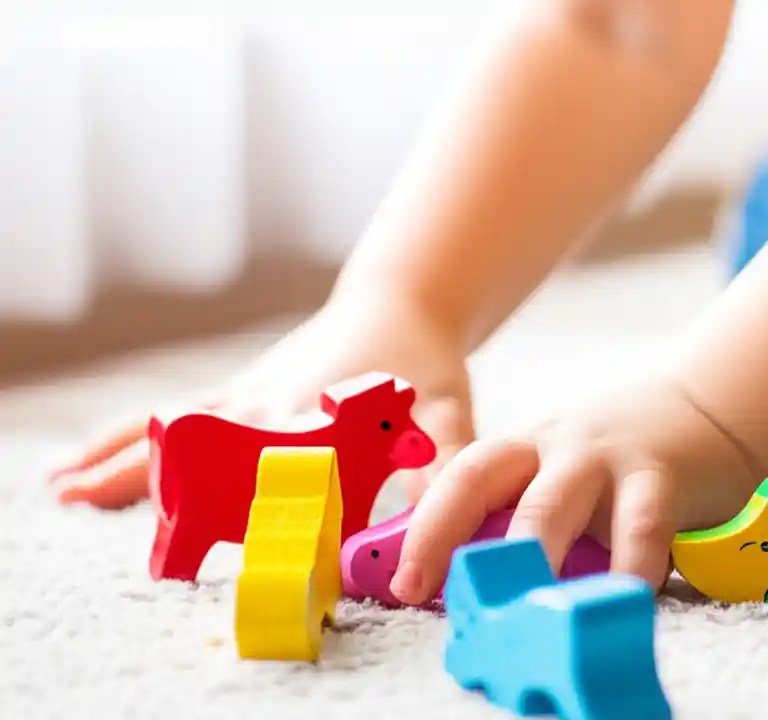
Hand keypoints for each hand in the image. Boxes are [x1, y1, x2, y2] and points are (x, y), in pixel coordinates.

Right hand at [48, 288, 474, 507]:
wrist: (401, 304)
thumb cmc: (425, 367)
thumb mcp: (446, 419)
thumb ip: (439, 470)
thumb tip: (427, 529)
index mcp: (315, 425)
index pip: (271, 482)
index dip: (246, 520)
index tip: (206, 550)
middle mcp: (266, 411)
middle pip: (201, 458)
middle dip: (158, 493)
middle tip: (111, 525)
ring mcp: (242, 398)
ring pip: (170, 433)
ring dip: (120, 464)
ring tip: (64, 489)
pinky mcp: (233, 391)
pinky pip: (169, 416)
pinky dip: (122, 436)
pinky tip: (80, 459)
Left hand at [387, 376, 757, 603]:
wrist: (705, 406)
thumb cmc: (621, 459)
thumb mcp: (562, 472)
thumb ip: (527, 517)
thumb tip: (481, 588)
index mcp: (521, 449)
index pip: (458, 481)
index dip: (426, 530)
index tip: (406, 584)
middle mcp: (552, 447)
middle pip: (484, 483)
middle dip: (450, 541)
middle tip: (442, 597)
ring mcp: (603, 458)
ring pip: (552, 505)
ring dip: (529, 554)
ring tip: (515, 602)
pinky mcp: (660, 476)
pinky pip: (640, 526)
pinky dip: (629, 565)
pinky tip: (622, 597)